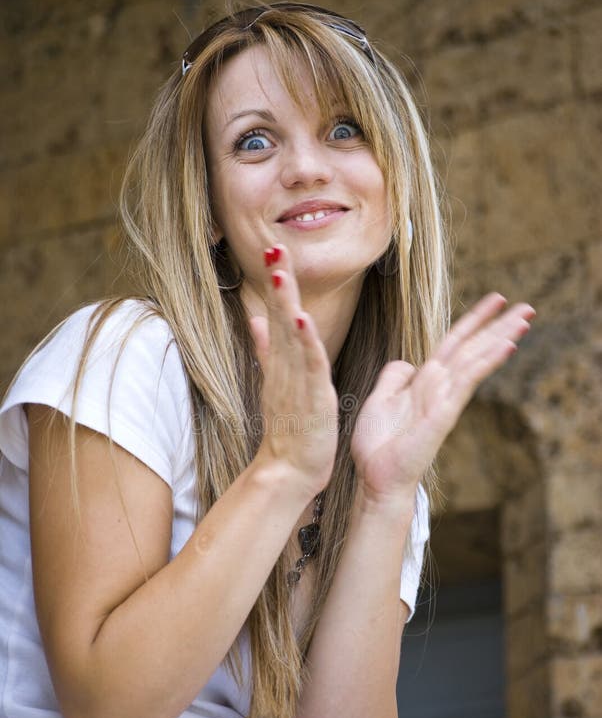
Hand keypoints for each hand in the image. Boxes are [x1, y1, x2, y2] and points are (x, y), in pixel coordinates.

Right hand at [249, 245, 338, 496]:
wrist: (287, 470)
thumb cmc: (288, 428)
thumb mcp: (276, 382)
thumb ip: (267, 350)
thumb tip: (255, 320)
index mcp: (281, 362)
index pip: (276, 315)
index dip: (276, 283)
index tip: (275, 250)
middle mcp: (285, 367)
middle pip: (279, 318)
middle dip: (278, 282)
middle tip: (273, 247)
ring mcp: (295, 382)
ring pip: (291, 337)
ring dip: (285, 305)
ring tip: (280, 274)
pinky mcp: (310, 398)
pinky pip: (308, 366)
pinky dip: (306, 342)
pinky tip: (302, 320)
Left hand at [350, 293, 535, 502]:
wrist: (377, 477)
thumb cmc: (378, 445)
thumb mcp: (380, 399)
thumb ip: (395, 378)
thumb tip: (408, 362)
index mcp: (425, 381)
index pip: (454, 342)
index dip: (474, 320)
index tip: (496, 300)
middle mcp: (440, 386)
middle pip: (473, 347)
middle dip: (499, 325)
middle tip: (529, 307)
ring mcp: (445, 399)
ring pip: (476, 358)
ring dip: (501, 336)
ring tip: (526, 317)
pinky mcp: (445, 414)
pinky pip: (468, 381)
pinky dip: (486, 362)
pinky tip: (506, 346)